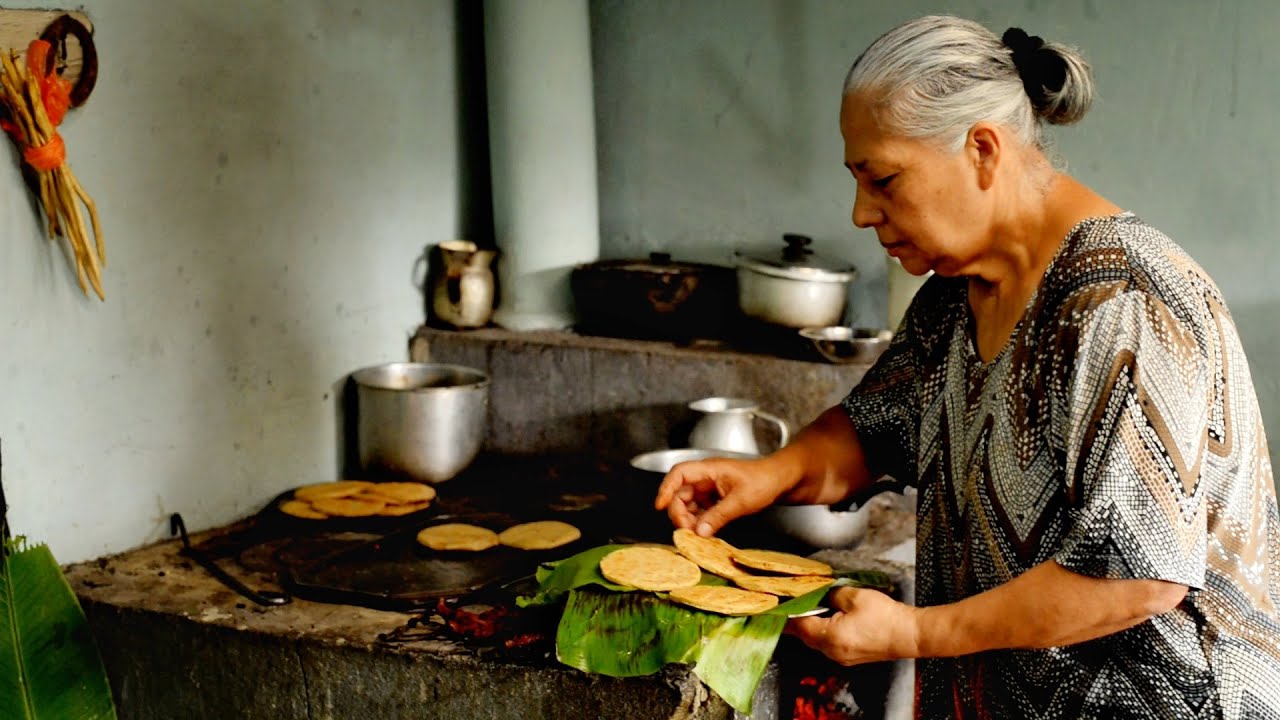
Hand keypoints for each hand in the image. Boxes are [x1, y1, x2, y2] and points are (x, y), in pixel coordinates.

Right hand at [653, 456, 789, 535]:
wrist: (782, 481)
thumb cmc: (765, 480)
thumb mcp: (741, 500)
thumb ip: (718, 516)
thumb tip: (699, 531)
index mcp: (710, 470)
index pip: (679, 474)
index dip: (666, 489)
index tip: (660, 505)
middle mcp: (706, 478)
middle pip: (680, 493)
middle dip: (680, 513)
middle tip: (687, 530)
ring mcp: (711, 488)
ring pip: (689, 504)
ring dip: (690, 520)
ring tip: (697, 534)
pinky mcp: (716, 499)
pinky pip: (700, 511)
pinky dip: (700, 522)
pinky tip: (705, 531)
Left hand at [785, 586, 919, 665]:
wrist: (909, 635)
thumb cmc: (886, 617)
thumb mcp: (854, 596)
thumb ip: (831, 593)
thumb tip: (820, 592)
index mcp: (831, 637)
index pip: (798, 626)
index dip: (786, 615)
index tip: (776, 607)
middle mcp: (833, 651)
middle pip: (805, 636)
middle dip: (796, 621)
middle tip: (789, 606)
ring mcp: (842, 657)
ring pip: (816, 641)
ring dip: (810, 627)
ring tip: (808, 609)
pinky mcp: (851, 657)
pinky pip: (829, 644)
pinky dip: (823, 632)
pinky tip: (827, 620)